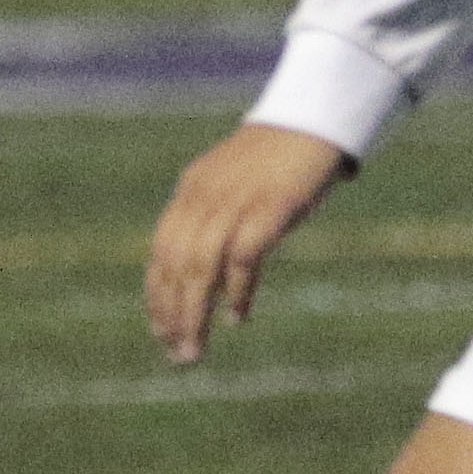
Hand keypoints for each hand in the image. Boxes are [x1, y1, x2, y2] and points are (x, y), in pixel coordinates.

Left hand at [144, 123, 353, 363]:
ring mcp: (235, 201)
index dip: (157, 293)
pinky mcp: (268, 208)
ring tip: (194, 349)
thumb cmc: (279, 158)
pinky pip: (242, 258)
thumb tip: (212, 275)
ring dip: (194, 314)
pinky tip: (236, 318)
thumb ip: (216, 219)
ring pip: (200, 268)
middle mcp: (204, 196)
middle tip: (176, 354)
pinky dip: (237, 292)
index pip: (161, 250)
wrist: (314, 119)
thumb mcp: (234, 184)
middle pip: (175, 265)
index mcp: (191, 191)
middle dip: (172, 313)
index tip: (160, 329)